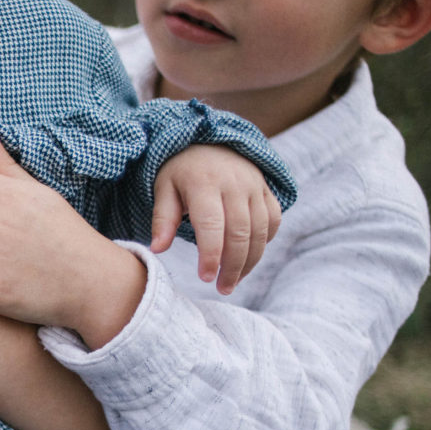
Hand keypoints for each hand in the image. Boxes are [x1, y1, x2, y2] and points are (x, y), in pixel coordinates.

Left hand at [151, 144, 281, 293]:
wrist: (209, 141)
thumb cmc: (181, 171)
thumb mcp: (164, 188)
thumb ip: (162, 219)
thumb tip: (157, 250)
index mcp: (204, 183)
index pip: (211, 225)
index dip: (210, 255)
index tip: (205, 278)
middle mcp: (234, 184)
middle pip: (240, 233)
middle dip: (233, 266)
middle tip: (223, 288)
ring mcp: (254, 186)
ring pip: (260, 231)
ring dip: (250, 261)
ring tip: (234, 280)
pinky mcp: (266, 189)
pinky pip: (273, 220)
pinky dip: (264, 242)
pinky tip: (250, 257)